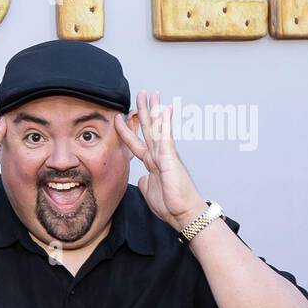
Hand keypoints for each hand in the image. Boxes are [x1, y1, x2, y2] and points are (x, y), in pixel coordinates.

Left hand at [114, 90, 207, 228]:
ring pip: (157, 128)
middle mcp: (159, 155)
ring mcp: (166, 155)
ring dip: (153, 111)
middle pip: (149, 128)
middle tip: (142, 93)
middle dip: (144, 110)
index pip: (138, 141)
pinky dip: (164, 124)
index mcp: (153, 162)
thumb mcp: (149, 191)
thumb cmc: (171, 205)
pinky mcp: (171, 159)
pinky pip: (166, 138)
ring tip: (151, 94)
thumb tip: (141, 176)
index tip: (123, 115)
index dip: (129, 128)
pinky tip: (165, 110)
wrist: (184, 214)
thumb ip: (144, 181)